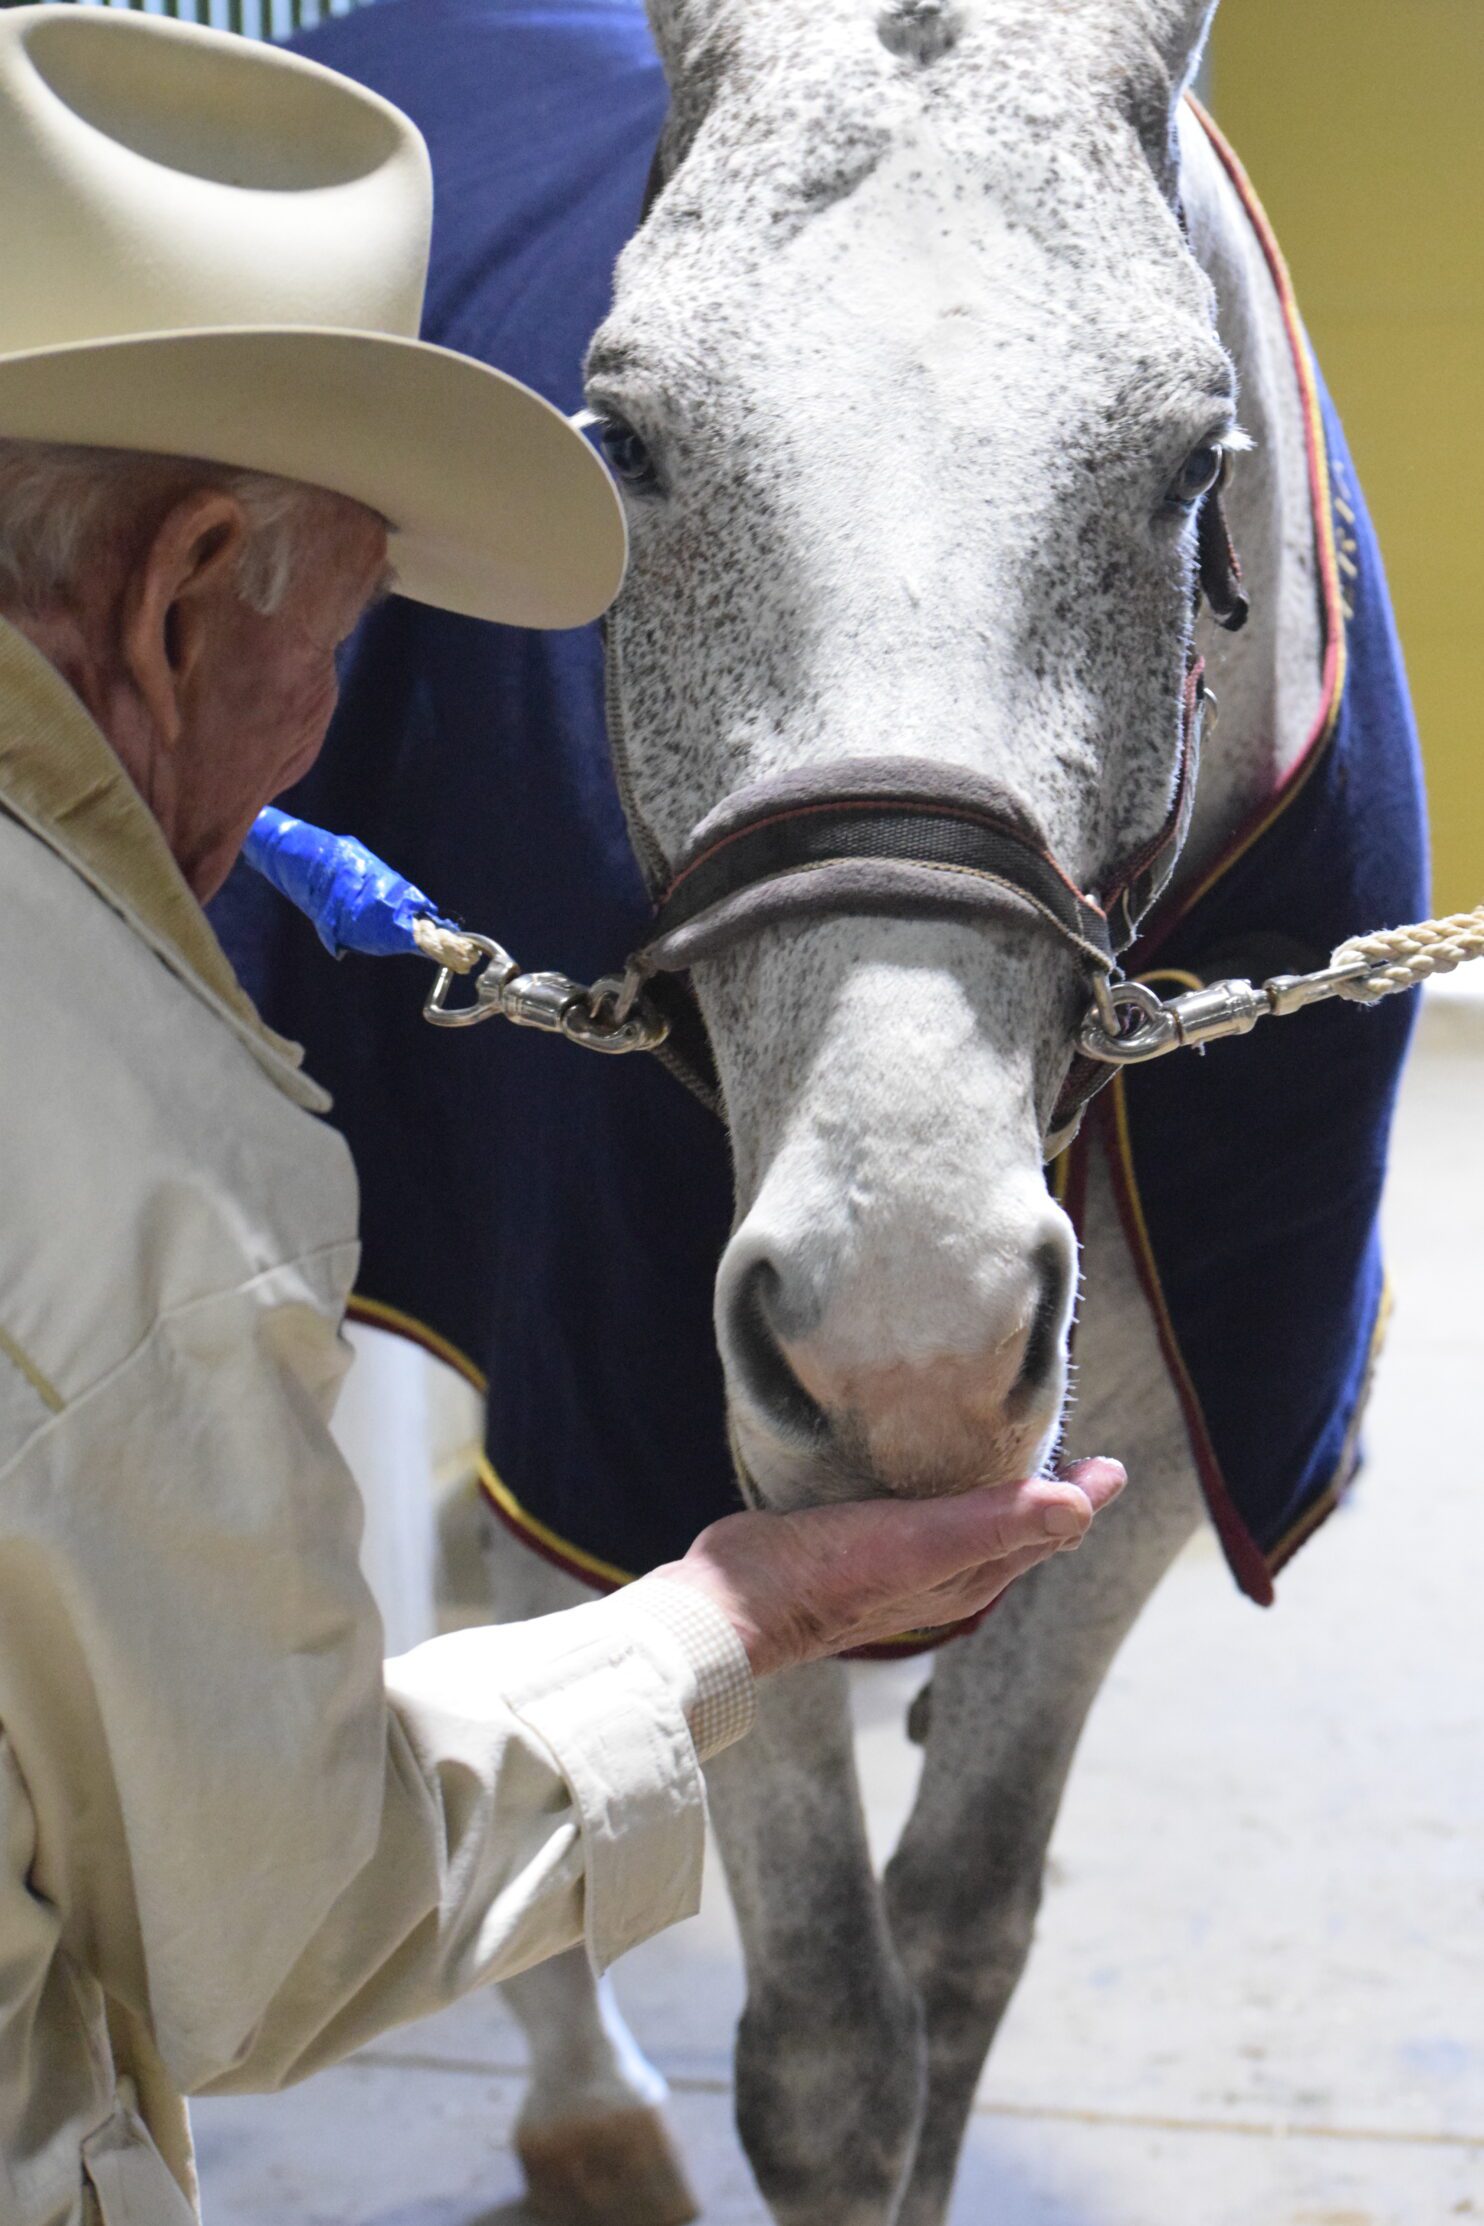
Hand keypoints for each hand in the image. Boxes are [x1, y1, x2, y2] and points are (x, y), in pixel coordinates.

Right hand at [655, 1460, 1126, 1677]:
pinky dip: (940, 1483)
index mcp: (972, 1574)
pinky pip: (920, 1508)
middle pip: (1017, 1526)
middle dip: (1050, 1488)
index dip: (1082, 1493)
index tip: (1108, 1457)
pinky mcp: (858, 1538)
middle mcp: (946, 1571)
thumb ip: (998, 1522)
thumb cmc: (831, 1576)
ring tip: (1009, 1440)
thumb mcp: (923, 1543)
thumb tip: (1083, 1505)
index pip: (1049, 1528)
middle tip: (1072, 1438)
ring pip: (969, 1518)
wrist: (738, 1603)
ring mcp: (901, 1558)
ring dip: (996, 1485)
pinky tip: (922, 1457)